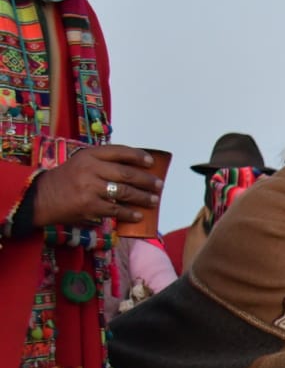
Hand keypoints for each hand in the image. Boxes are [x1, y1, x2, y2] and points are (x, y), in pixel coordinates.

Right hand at [31, 145, 161, 227]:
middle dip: (146, 180)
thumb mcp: (82, 163)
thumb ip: (104, 163)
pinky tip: (138, 215)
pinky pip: (116, 210)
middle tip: (159, 185)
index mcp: (89, 155)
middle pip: (126, 173)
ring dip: (143, 197)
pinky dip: (130, 213)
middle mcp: (90, 169)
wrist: (43, 197)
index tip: (151, 162)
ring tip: (154, 200)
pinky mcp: (89, 206)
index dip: (138, 156)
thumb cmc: (69, 179)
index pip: (119, 151)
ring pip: (124, 192)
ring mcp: (89, 188)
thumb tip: (137, 169)